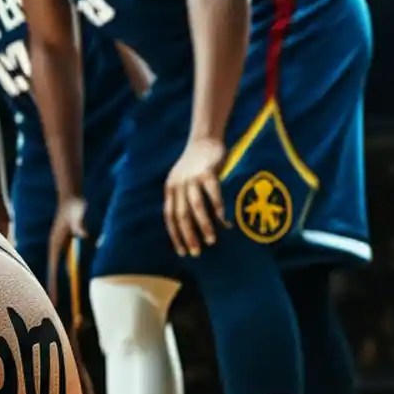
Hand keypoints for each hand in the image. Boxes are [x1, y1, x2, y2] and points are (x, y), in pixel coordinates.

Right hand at [46, 196, 86, 305]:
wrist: (71, 197)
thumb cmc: (75, 206)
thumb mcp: (79, 215)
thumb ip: (81, 224)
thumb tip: (84, 234)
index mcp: (56, 244)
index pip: (53, 269)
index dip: (53, 285)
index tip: (53, 299)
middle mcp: (55, 248)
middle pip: (52, 272)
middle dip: (52, 288)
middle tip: (53, 305)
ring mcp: (59, 247)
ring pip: (56, 268)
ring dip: (55, 282)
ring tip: (55, 298)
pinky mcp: (64, 245)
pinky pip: (62, 263)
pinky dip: (62, 273)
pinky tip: (66, 280)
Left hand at [164, 136, 228, 256]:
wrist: (204, 140)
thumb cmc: (195, 167)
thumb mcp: (182, 182)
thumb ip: (183, 200)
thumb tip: (190, 227)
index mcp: (170, 189)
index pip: (169, 217)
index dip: (175, 235)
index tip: (182, 252)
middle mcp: (178, 185)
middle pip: (181, 215)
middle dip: (188, 236)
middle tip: (196, 252)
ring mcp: (192, 178)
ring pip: (196, 206)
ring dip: (203, 225)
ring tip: (212, 240)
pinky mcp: (207, 171)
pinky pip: (213, 192)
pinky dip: (218, 208)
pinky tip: (223, 220)